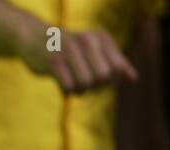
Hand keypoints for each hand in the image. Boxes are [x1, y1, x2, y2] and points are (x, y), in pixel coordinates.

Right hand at [19, 25, 136, 92]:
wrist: (35, 38)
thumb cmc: (69, 48)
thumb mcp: (95, 50)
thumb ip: (116, 63)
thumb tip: (134, 80)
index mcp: (101, 38)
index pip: (118, 68)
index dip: (112, 81)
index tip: (101, 81)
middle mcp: (88, 41)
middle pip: (104, 77)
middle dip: (96, 87)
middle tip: (87, 84)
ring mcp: (70, 51)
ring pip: (87, 83)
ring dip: (81, 91)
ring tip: (75, 85)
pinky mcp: (53, 62)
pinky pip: (69, 87)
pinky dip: (68, 91)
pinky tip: (64, 85)